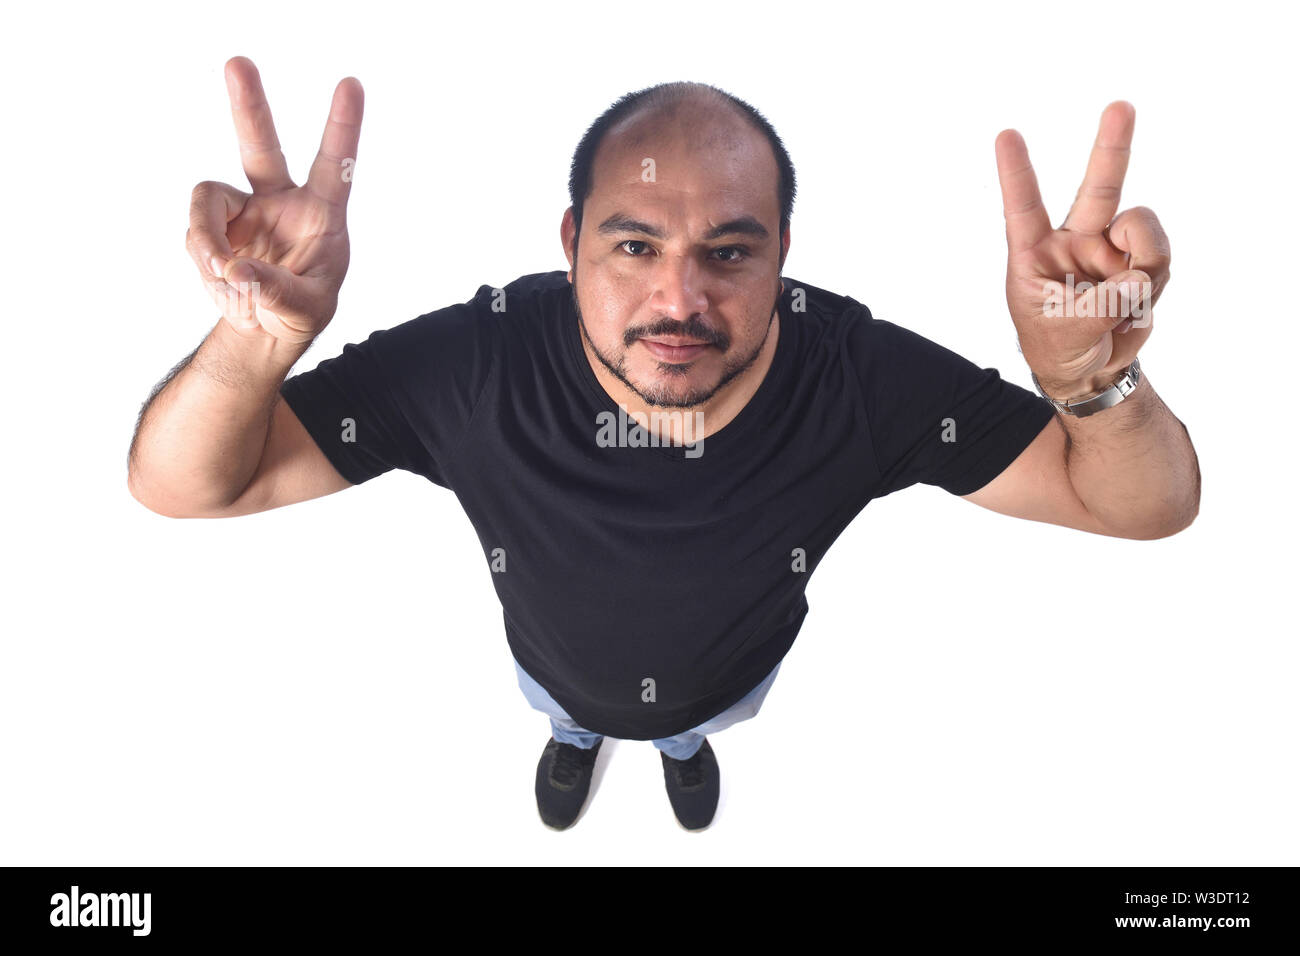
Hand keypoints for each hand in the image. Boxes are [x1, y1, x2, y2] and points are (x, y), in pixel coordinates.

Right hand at [185, 56, 362, 344]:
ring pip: (208, 201)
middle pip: (262, 145)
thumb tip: (237, 267)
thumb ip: (277, 291)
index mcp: (321, 214)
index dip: (342, 126)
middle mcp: (280, 200)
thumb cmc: (300, 310)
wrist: (266, 326)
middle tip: (238, 62)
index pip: (335, 166)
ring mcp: (243, 209)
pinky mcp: (213, 224)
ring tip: (225, 278)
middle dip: (250, 105)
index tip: (351, 83)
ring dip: (207, 241)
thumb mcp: (304, 311)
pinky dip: (204, 263)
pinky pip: (195, 235)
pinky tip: (224, 286)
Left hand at [995, 102, 1170, 398]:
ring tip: (1125, 301)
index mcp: (1034, 254)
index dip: (1016, 172)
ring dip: (1144, 263)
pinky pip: (1159, 257)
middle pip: (1097, 188)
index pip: (1023, 207)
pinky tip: (1135, 306)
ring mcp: (1109, 249)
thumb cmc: (1057, 348)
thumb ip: (1097, 307)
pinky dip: (1154, 284)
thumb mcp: (1064, 334)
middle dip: (1112, 147)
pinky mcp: (1139, 262)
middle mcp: (1074, 241)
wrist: (1089, 371)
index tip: (1005, 134)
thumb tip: (1137, 278)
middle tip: (1121, 106)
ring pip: (1141, 229)